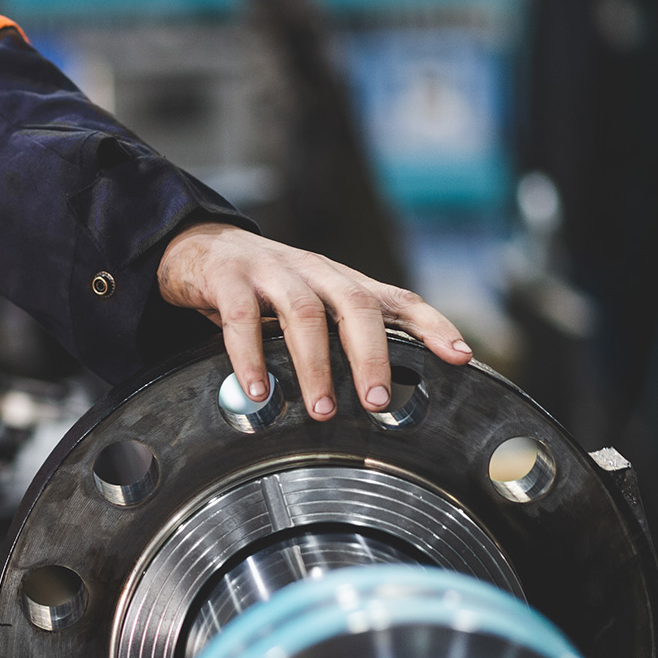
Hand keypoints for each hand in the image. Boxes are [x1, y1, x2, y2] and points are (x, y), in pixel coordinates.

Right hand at [156, 222, 473, 418]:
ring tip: (321, 410)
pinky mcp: (227, 278)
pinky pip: (241, 318)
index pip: (397, 299)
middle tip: (376, 401)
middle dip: (371, 355)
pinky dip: (250, 356)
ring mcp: (271, 271)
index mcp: (341, 282)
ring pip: (303, 313)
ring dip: (315, 365)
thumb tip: (380, 396)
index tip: (460, 357)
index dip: (432, 325)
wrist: (197, 247)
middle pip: (355, 305)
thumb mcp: (310, 305)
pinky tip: (257, 392)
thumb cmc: (262, 288)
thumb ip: (339, 339)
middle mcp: (314, 271)